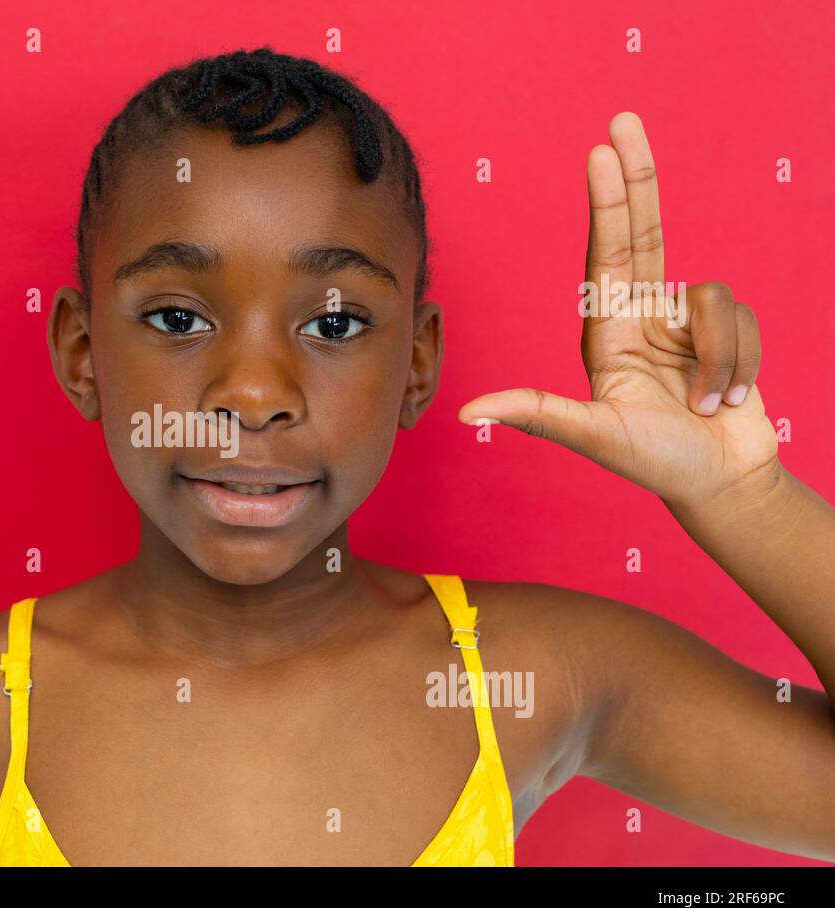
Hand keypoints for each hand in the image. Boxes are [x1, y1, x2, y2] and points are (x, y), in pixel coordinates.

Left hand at [457, 112, 779, 511]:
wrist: (722, 485)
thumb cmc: (655, 463)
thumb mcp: (592, 436)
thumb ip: (537, 416)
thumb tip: (465, 413)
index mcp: (607, 331)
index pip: (606, 254)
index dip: (606, 203)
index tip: (599, 154)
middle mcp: (644, 316)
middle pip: (644, 232)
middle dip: (637, 178)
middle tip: (623, 121)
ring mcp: (688, 322)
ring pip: (711, 297)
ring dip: (716, 358)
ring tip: (705, 405)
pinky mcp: (729, 331)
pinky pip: (743, 320)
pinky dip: (740, 365)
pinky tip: (730, 399)